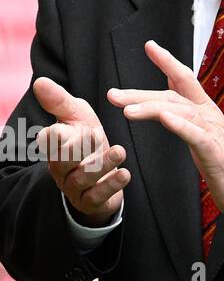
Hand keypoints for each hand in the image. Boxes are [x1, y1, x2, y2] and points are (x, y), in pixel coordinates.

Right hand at [33, 78, 128, 228]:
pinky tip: (125, 174)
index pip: (49, 141)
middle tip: (94, 135)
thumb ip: (60, 101)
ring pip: (82, 178)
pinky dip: (111, 185)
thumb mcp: (76, 117)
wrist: (101, 173)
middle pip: (61, 161)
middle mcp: (60, 167)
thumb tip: (40, 81)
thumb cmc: (86, 140)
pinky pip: (97, 195)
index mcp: (55, 146)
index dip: (54, 137)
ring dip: (101, 165)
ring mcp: (74, 185)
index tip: (61, 129)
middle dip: (76, 150)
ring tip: (119, 151)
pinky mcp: (91, 200)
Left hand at [106, 40, 223, 222]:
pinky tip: (165, 118)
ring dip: (152, 108)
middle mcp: (209, 115)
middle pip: (173, 96)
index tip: (150, 46)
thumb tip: (167, 106)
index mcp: (205, 110)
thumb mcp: (202, 134)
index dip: (168, 62)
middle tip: (113, 94)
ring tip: (128, 110)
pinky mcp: (214, 150)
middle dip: (142, 93)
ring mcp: (213, 131)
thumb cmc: (223, 161)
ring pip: (180, 112)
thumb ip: (186, 118)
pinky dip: (180, 124)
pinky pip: (195, 134)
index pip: (184, 80)